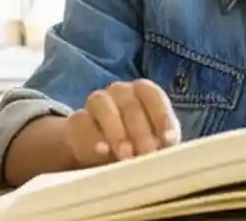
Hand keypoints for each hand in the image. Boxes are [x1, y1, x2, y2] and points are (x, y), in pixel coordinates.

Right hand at [63, 79, 181, 164]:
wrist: (98, 149)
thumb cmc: (136, 140)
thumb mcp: (153, 141)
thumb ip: (160, 142)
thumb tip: (166, 149)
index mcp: (143, 91)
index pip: (153, 95)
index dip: (162, 117)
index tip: (168, 140)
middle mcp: (120, 90)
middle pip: (131, 105)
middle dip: (141, 132)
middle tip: (147, 154)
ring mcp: (97, 101)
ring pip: (104, 106)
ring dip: (117, 131)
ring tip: (125, 155)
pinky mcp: (77, 119)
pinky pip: (82, 123)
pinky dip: (92, 138)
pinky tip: (102, 151)